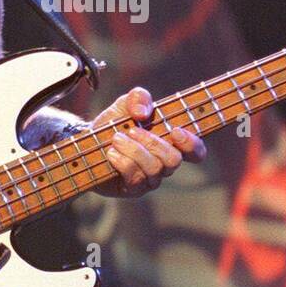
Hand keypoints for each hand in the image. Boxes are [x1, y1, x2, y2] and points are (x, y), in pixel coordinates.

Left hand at [90, 87, 206, 198]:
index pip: (196, 152)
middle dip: (153, 143)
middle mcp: (164, 163)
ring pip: (154, 169)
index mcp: (171, 143)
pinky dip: (122, 161)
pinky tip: (111, 152)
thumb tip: (143, 113)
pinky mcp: (133, 189)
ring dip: (134, 150)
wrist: (89, 141)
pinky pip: (136, 178)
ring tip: (116, 138)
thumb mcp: (126, 103)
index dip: (192, 144)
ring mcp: (150, 179)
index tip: (176, 131)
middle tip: (132, 130)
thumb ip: (139, 97)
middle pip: (173, 160)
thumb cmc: (115, 123)